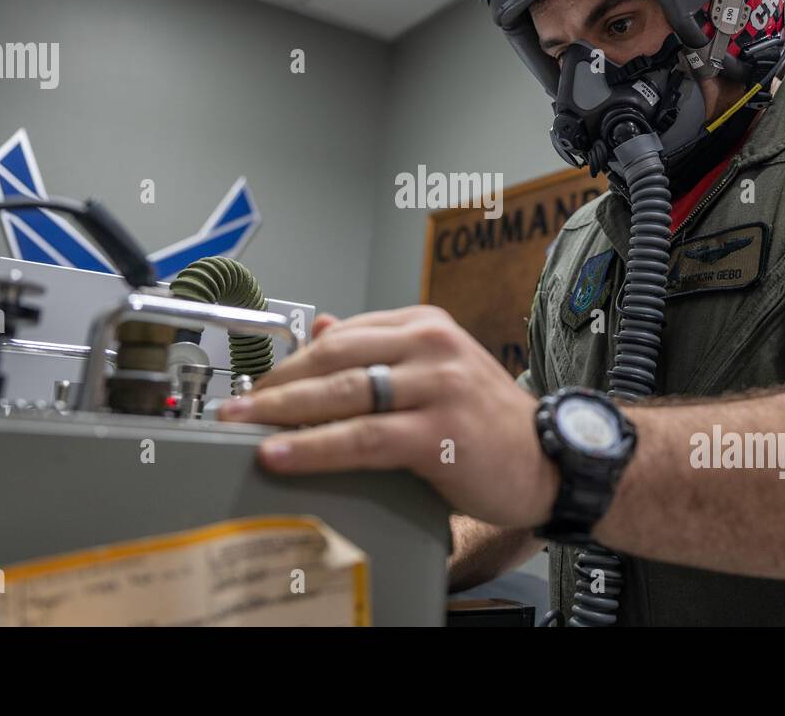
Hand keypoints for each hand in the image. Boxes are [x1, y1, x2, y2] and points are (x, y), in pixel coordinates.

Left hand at [217, 305, 558, 528]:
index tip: (256, 385)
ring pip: (343, 393)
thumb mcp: (436, 369)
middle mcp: (430, 345)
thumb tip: (320, 327)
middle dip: (276, 383)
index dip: (291, 361)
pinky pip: (362, 437)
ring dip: (282, 411)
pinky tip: (281, 454)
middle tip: (234, 406)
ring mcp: (437, 385)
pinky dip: (314, 446)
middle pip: (333, 356)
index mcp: (424, 325)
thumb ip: (380, 349)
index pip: (341, 334)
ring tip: (242, 427)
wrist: (550, 458)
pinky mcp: (439, 431)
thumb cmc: (489, 421)